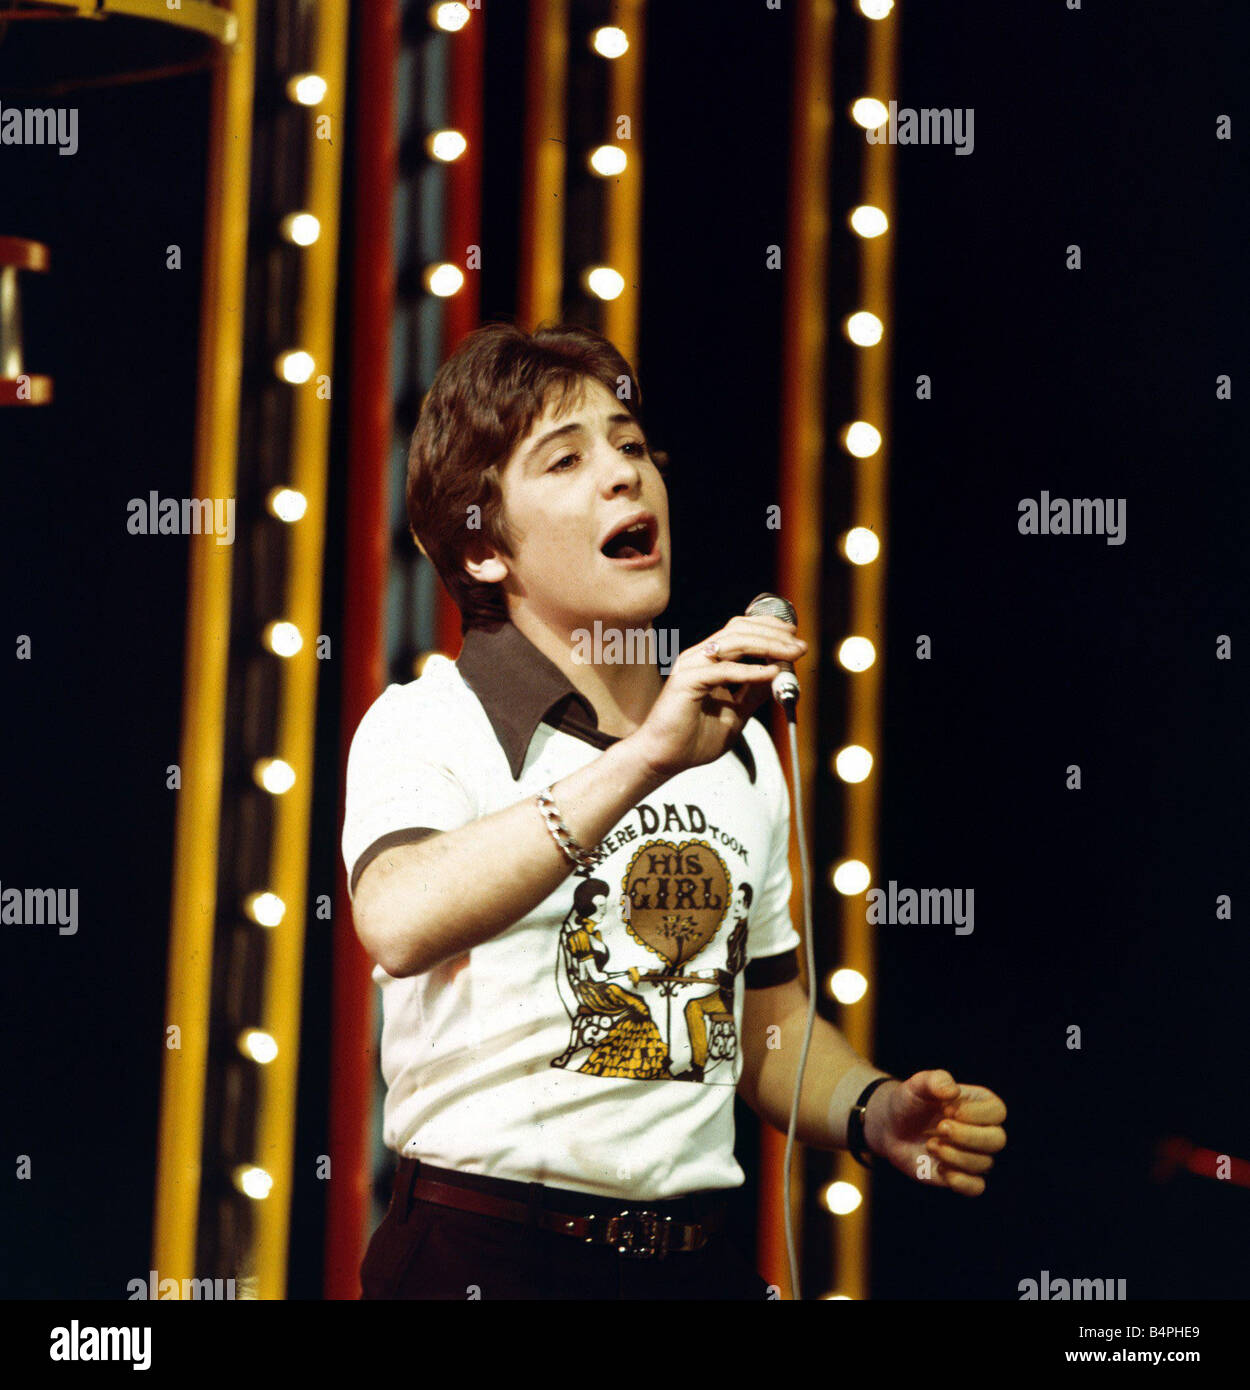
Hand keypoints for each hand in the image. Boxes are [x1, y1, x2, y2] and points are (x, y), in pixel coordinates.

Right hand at [627, 615, 807, 779]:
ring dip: (768, 646)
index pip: (741, 630)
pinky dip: (750, 670)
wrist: (664, 758)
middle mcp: (700, 657)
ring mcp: (692, 666)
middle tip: (799, 645)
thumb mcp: (736, 714)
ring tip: (791, 654)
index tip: (795, 637)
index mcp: (709, 660)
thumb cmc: (693, 739)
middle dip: (774, 634)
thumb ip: (754, 694)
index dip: (769, 628)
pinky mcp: (686, 681)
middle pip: (741, 630)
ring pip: (734, 642)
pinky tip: (770, 673)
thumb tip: (779, 677)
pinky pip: (724, 670)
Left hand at [865, 1070, 1006, 1196]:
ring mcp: (975, 1155)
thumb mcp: (918, 1085)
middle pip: (997, 1140)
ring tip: (930, 1144)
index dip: (974, 1113)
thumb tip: (952, 1091)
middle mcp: (984, 1131)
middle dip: (967, 1136)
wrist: (892, 1126)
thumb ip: (935, 1080)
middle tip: (939, 1127)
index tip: (946, 1109)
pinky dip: (961, 1182)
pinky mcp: (962, 1176)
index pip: (997, 1112)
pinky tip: (940, 1169)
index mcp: (981, 1105)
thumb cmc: (910, 1102)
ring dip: (954, 1155)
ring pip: (984, 1163)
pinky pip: (976, 1187)